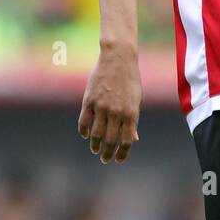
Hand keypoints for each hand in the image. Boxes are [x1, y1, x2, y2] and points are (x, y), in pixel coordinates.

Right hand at [78, 41, 141, 163]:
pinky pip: (84, 121)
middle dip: (108, 153)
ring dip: (95, 145)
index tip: (118, 160)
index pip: (126, 141)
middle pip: (110, 141)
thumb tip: (133, 139)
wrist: (118, 59)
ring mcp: (102, 107)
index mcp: (131, 114)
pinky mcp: (89, 101)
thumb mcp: (136, 100)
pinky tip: (85, 135)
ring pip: (96, 134)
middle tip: (105, 159)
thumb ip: (133, 121)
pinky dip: (83, 131)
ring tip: (95, 149)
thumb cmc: (130, 80)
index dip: (122, 154)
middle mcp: (117, 113)